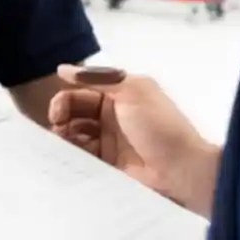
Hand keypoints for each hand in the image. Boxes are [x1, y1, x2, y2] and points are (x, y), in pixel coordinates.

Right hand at [50, 65, 219, 216]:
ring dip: (64, 135)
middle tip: (57, 126)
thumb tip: (62, 68)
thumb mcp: (132, 91)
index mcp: (120, 94)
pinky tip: (66, 156)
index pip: (83, 90)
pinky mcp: (108, 165)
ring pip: (75, 134)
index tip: (57, 111)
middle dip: (61, 116)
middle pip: (75, 111)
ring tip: (61, 143)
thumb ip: (97, 78)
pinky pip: (83, 156)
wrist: (182, 170)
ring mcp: (110, 141)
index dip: (66, 97)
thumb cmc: (160, 125)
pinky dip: (71, 155)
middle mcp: (113, 116)